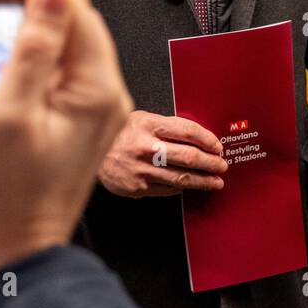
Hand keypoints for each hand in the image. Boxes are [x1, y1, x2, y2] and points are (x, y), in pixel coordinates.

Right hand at [0, 0, 133, 285]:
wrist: (12, 254)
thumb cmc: (4, 197)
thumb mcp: (7, 114)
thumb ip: (32, 49)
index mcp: (95, 88)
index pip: (72, 5)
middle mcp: (102, 94)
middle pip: (70, 21)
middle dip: (24, 2)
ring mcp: (89, 108)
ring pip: (60, 45)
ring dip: (20, 32)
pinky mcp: (72, 121)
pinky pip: (52, 74)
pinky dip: (20, 63)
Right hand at [98, 110, 227, 197]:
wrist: (86, 151)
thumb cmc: (117, 133)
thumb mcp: (139, 119)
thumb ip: (164, 126)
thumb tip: (195, 136)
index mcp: (149, 125)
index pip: (188, 131)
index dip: (207, 139)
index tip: (217, 146)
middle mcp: (147, 147)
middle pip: (189, 156)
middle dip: (211, 163)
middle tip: (221, 166)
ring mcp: (142, 169)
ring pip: (181, 177)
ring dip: (203, 181)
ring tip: (215, 182)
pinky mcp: (137, 187)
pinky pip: (166, 189)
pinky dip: (180, 188)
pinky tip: (188, 187)